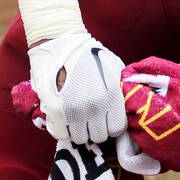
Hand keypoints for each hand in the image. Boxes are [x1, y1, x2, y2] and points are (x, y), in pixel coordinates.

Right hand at [28, 31, 127, 145]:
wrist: (60, 41)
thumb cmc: (88, 53)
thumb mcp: (114, 67)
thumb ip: (120, 89)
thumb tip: (126, 106)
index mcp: (111, 96)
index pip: (117, 129)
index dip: (111, 125)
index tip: (105, 119)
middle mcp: (94, 107)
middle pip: (99, 136)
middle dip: (96, 129)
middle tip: (90, 118)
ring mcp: (73, 111)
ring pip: (80, 138)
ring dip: (79, 130)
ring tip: (76, 118)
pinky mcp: (54, 111)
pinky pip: (60, 134)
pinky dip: (62, 129)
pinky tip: (63, 118)